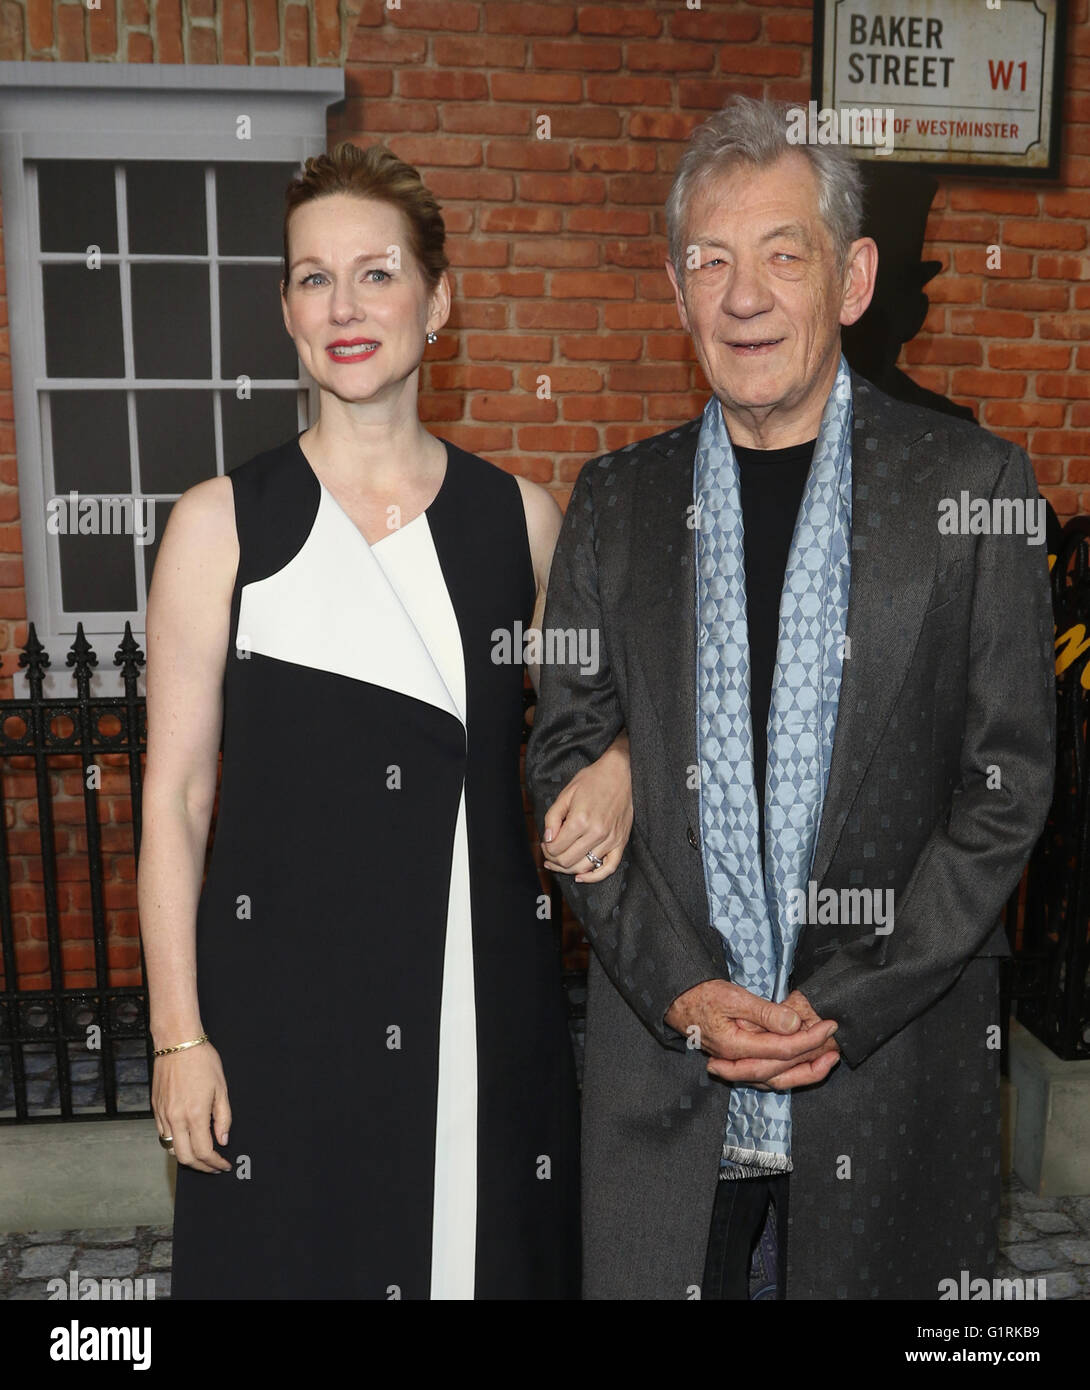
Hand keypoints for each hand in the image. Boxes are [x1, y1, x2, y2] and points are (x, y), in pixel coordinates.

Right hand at [152, 1042, 231, 1172]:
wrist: (177, 1042)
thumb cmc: (202, 1060)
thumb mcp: (221, 1088)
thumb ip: (223, 1117)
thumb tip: (222, 1139)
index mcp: (194, 1114)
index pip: (204, 1151)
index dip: (215, 1163)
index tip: (223, 1165)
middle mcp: (175, 1118)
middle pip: (185, 1158)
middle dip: (201, 1167)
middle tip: (213, 1166)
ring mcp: (163, 1114)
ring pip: (171, 1148)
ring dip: (186, 1156)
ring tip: (201, 1154)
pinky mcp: (155, 1108)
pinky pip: (163, 1134)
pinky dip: (174, 1142)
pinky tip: (186, 1137)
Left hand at [541, 731, 631, 882]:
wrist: (621, 773)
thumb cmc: (592, 780)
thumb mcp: (566, 793)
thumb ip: (553, 817)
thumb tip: (548, 838)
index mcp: (580, 820)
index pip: (555, 848)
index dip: (546, 849)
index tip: (545, 843)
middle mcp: (596, 833)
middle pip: (567, 861)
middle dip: (553, 860)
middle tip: (550, 852)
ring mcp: (610, 839)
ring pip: (584, 867)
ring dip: (568, 868)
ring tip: (559, 862)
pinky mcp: (621, 842)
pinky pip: (609, 868)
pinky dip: (594, 877)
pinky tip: (581, 876)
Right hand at [666, 979, 839, 1089]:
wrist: (678, 1004)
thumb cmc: (701, 996)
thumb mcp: (731, 996)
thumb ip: (763, 1012)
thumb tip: (793, 1023)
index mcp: (737, 1047)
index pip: (783, 1049)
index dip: (811, 1038)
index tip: (831, 1024)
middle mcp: (739, 1064)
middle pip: (784, 1070)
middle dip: (814, 1057)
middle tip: (836, 1042)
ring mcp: (738, 1068)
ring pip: (778, 1080)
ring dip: (806, 1073)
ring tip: (828, 1061)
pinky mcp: (740, 1065)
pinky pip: (769, 1078)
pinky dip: (790, 1076)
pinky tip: (804, 1068)